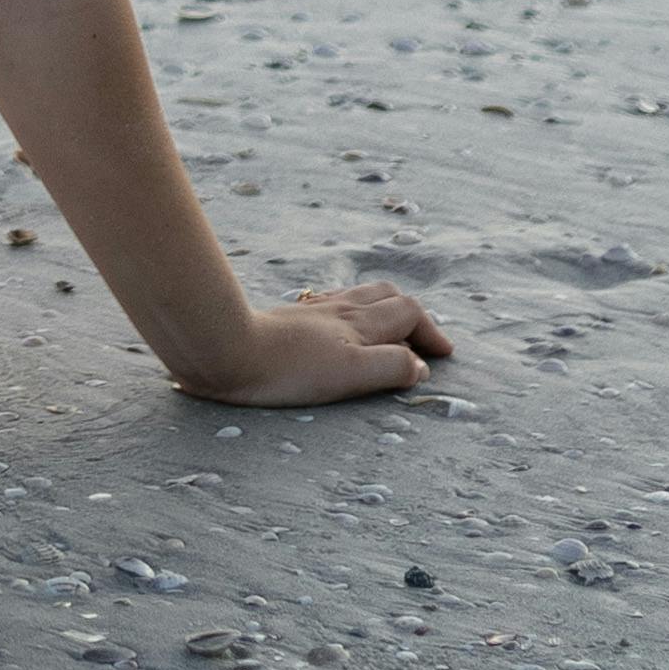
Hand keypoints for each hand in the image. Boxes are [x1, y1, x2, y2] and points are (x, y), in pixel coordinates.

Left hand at [180, 281, 452, 406]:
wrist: (225, 347)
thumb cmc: (289, 368)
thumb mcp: (351, 373)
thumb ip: (391, 367)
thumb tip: (419, 366)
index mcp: (359, 322)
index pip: (408, 312)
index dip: (430, 331)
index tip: (443, 355)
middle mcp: (339, 309)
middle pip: (385, 296)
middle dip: (410, 315)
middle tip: (422, 341)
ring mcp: (311, 311)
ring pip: (357, 297)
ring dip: (380, 310)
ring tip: (386, 330)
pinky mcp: (287, 318)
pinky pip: (329, 304)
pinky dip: (348, 311)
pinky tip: (334, 323)